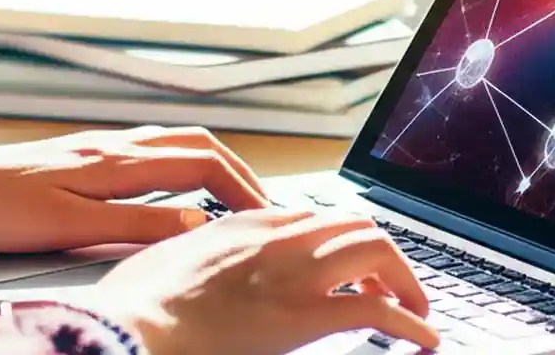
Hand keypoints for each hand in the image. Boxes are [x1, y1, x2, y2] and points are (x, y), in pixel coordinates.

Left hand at [0, 126, 267, 251]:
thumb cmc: (4, 211)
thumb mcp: (73, 227)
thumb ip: (138, 224)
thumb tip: (197, 223)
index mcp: (120, 161)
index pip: (204, 164)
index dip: (241, 188)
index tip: (262, 215)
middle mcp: (120, 144)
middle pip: (202, 144)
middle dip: (240, 172)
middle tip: (262, 205)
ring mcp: (108, 144)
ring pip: (181, 141)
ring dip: (217, 164)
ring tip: (234, 196)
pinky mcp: (94, 152)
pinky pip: (159, 147)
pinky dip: (189, 162)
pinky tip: (185, 186)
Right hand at [96, 209, 438, 354]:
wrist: (131, 329)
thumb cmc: (136, 305)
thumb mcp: (168, 257)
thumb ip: (196, 248)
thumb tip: (193, 256)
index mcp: (248, 221)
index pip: (316, 216)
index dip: (341, 240)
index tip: (349, 265)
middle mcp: (281, 237)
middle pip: (356, 225)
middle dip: (382, 253)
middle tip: (389, 284)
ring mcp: (297, 273)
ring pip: (377, 251)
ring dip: (405, 279)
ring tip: (416, 308)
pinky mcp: (306, 316)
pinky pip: (379, 310)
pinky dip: (410, 322)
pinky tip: (423, 338)